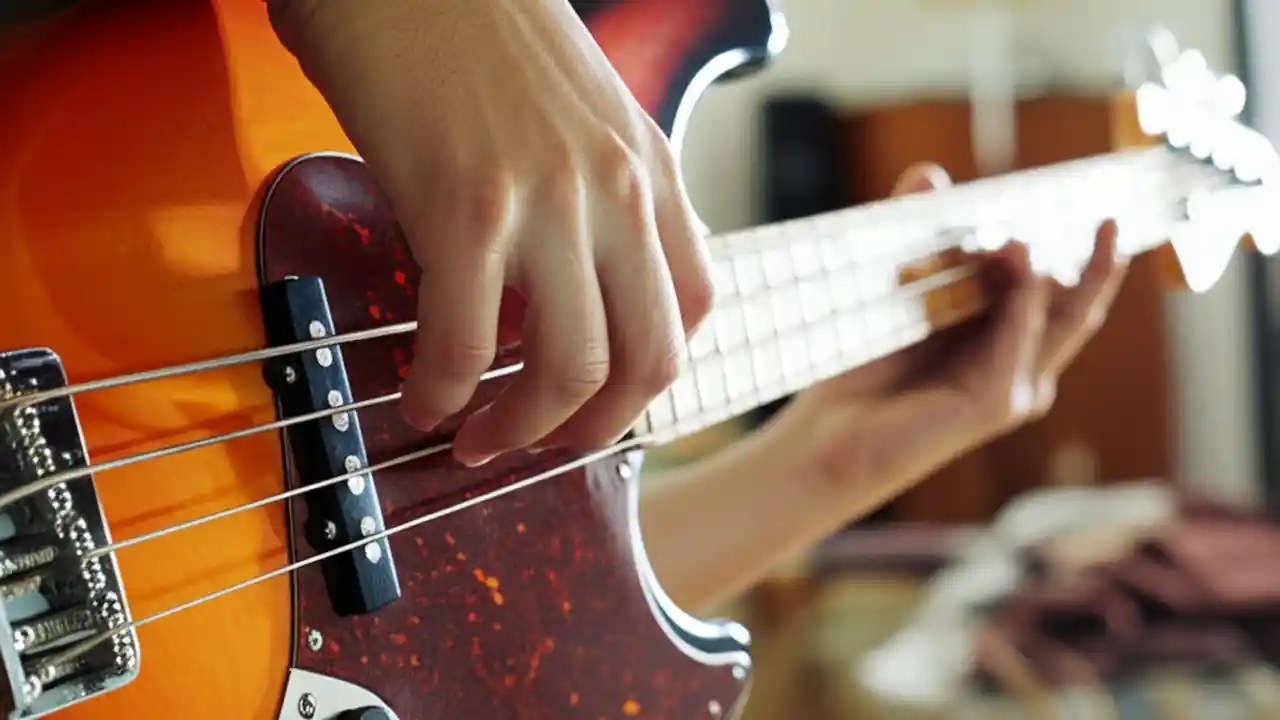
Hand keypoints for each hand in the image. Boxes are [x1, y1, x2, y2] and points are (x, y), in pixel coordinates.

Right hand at [269, 0, 711, 464]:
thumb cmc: (473, 28)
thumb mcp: (579, 109)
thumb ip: (596, 192)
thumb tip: (564, 280)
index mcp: (648, 166)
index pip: (693, 305)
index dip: (648, 379)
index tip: (599, 402)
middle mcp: (617, 189)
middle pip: (649, 359)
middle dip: (594, 429)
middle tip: (538, 444)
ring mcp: (549, 200)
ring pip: (570, 371)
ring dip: (520, 430)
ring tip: (474, 435)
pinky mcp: (467, 206)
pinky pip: (467, 343)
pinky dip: (444, 392)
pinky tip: (423, 396)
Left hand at [786, 163, 1128, 493]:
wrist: (830, 435)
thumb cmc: (860, 367)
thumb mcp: (895, 289)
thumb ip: (917, 234)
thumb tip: (930, 174)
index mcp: (1000, 340)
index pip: (1050, 289)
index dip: (1068, 250)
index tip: (1084, 203)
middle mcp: (1015, 365)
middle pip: (1074, 309)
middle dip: (1097, 265)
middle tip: (1110, 218)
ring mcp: (1011, 388)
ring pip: (1057, 323)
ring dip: (1052, 274)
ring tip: (1048, 232)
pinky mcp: (995, 405)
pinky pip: (1021, 344)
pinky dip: (1026, 307)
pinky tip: (1026, 267)